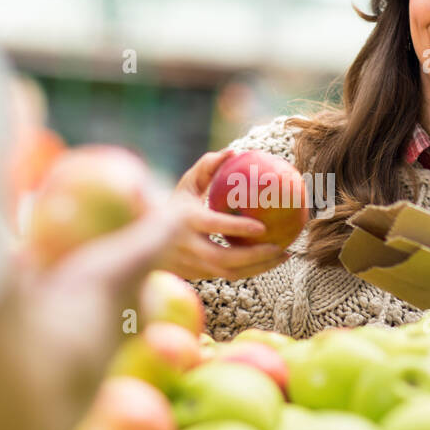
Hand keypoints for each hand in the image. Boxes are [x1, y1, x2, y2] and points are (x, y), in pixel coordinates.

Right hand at [165, 149, 290, 281]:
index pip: (214, 226)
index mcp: (185, 221)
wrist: (145, 244)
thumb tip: (233, 153)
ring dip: (260, 267)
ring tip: (285, 255)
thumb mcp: (186, 185)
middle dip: (255, 256)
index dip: (237, 228)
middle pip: (224, 259)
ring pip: (230, 273)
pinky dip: (252, 270)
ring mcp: (193, 265)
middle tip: (280, 246)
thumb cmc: (173, 207)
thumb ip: (207, 167)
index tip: (262, 226)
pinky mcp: (198, 276)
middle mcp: (189, 246)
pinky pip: (229, 275)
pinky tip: (272, 259)